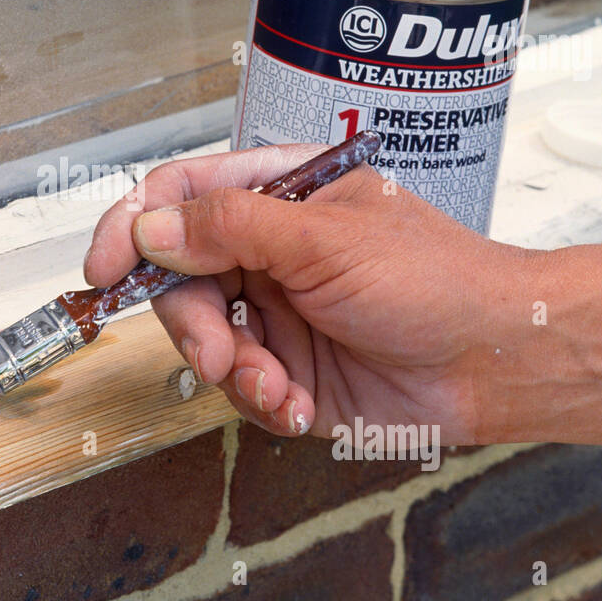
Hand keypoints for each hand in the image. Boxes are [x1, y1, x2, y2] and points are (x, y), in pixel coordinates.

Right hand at [82, 143, 529, 441]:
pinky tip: (294, 404)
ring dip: (231, 369)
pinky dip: (258, 399)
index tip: (105, 268)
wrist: (496, 361)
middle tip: (216, 353)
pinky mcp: (289, 371)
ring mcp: (277, 313)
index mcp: (279, 196)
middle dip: (192, 322)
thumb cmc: (435, 280)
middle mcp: (269, 252)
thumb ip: (229, 229)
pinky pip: (238, 387)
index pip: (181, 196)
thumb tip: (150, 228)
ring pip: (203, 339)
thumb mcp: (324, 240)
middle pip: (180, 278)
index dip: (134, 227)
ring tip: (273, 385)